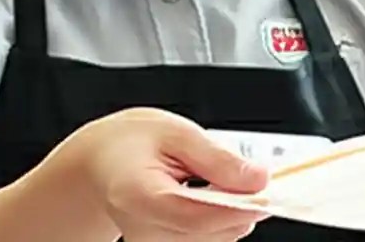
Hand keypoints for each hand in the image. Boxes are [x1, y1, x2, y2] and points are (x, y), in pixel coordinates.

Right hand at [68, 108, 270, 240]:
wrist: (99, 165)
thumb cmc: (128, 144)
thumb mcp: (175, 133)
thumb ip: (217, 157)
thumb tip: (257, 178)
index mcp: (140, 197)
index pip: (200, 215)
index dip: (239, 204)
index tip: (266, 189)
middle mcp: (145, 231)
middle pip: (215, 232)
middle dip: (241, 204)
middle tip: (247, 173)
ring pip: (219, 239)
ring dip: (232, 211)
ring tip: (215, 179)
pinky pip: (209, 240)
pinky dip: (220, 218)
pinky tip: (209, 195)